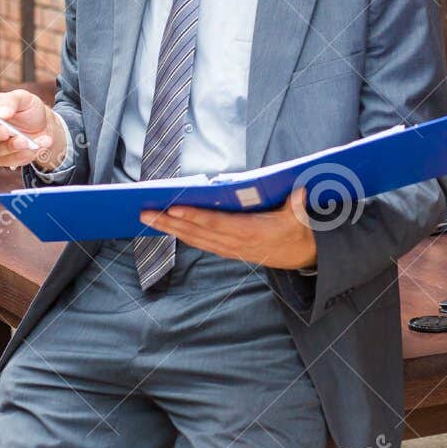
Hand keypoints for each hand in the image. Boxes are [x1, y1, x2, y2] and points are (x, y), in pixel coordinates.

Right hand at [0, 89, 62, 169]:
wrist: (44, 125)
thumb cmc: (27, 108)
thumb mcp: (23, 98)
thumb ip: (11, 101)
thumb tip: (1, 113)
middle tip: (5, 131)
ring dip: (13, 146)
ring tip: (28, 141)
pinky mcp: (4, 159)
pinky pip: (11, 160)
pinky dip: (27, 153)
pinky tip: (40, 144)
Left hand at [140, 188, 317, 270]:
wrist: (302, 254)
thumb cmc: (298, 231)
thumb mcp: (300, 218)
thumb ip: (297, 206)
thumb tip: (300, 193)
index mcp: (250, 232)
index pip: (217, 223)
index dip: (195, 217)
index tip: (174, 209)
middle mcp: (236, 243)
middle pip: (197, 233)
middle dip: (169, 223)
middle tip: (145, 213)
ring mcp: (230, 249)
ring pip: (195, 239)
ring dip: (170, 230)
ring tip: (148, 218)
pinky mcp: (228, 251)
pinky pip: (201, 243)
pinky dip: (183, 235)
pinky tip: (169, 228)